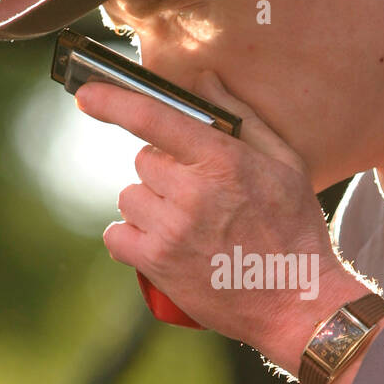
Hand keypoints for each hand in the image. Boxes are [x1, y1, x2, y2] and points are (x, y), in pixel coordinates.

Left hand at [74, 72, 357, 369]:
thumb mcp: (285, 164)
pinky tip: (161, 244)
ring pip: (129, 197)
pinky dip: (131, 238)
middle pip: (143, 160)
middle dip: (164, 172)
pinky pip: (116, 235)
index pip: (154, 118)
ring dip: (150, 206)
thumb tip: (204, 80)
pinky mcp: (158, 264)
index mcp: (223, 160)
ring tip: (187, 225)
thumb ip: (242, 117)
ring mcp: (172, 230)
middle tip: (198, 195)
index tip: (86, 95)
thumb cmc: (296, 230)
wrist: (298, 303)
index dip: (113, 102)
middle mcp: (193, 192)